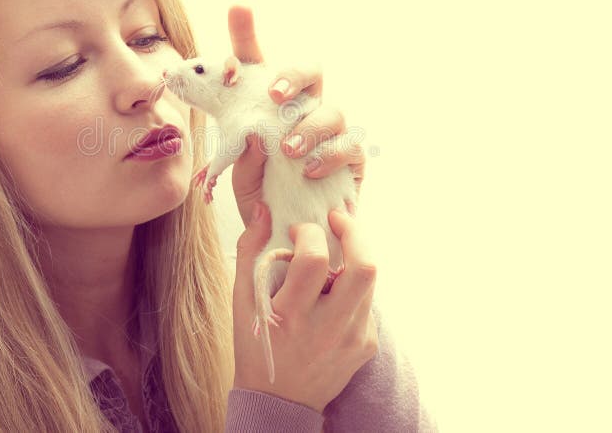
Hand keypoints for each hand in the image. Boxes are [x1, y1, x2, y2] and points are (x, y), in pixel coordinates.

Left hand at [227, 6, 366, 225]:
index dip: (247, 34)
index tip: (238, 9)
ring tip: (288, 149)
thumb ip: (240, 155)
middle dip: (293, 75)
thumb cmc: (262, 199)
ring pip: (332, 109)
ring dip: (310, 126)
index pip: (257, 64)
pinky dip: (331, 155)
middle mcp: (302, 112)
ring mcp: (331, 134)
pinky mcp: (352, 160)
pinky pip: (350, 146)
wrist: (288, 242)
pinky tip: (309, 170)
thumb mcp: (239, 177)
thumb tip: (251, 133)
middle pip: (310, 72)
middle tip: (274, 94)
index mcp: (268, 108)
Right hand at [233, 201, 378, 411]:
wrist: (279, 401)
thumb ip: (250, 250)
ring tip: (334, 253)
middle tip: (338, 219)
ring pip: (370, 281)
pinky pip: (367, 302)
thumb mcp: (241, 300)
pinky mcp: (366, 345)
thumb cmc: (254, 345)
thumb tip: (263, 209)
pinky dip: (352, 287)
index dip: (309, 233)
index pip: (315, 260)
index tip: (299, 229)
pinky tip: (333, 292)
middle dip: (354, 232)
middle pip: (364, 267)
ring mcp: (352, 339)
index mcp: (291, 315)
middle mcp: (328, 329)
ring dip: (353, 257)